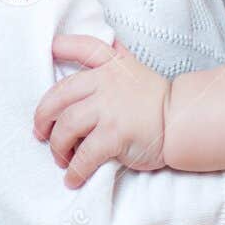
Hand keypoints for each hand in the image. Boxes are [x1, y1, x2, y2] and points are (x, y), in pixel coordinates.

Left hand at [34, 35, 171, 188]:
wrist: (183, 121)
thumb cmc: (158, 99)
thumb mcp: (136, 69)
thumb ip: (115, 58)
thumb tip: (101, 46)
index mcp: (111, 66)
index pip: (84, 47)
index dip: (63, 46)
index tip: (51, 49)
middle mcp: (106, 83)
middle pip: (59, 97)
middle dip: (43, 117)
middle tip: (41, 133)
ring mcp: (109, 109)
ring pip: (66, 127)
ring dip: (57, 147)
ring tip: (60, 158)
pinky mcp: (114, 135)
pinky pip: (84, 155)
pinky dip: (74, 170)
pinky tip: (72, 178)